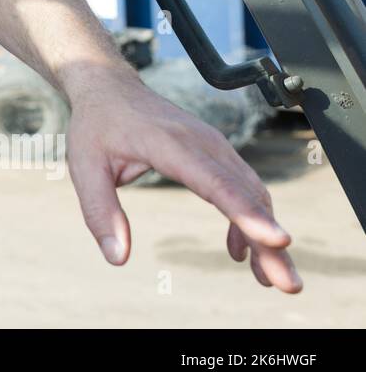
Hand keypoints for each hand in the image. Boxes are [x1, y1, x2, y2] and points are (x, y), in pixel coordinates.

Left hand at [64, 69, 300, 292]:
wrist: (108, 86)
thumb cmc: (96, 125)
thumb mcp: (84, 168)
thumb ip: (100, 212)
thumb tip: (117, 257)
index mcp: (168, 143)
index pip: (215, 182)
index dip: (247, 214)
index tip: (278, 240)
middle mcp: (201, 142)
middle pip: (245, 194)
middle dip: (270, 242)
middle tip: (288, 284)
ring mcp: (213, 144)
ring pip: (252, 193)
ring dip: (267, 236)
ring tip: (273, 279)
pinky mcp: (215, 152)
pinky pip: (243, 188)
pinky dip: (250, 219)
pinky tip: (241, 250)